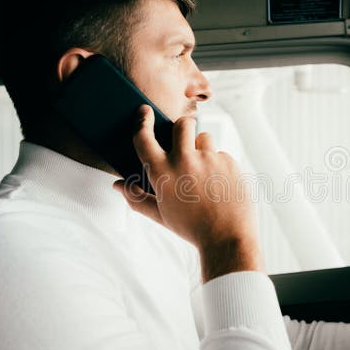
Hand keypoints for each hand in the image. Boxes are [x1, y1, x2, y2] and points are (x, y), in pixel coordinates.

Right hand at [113, 105, 262, 281]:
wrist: (227, 237)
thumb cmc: (191, 228)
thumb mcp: (160, 215)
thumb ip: (137, 198)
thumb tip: (119, 185)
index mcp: (162, 173)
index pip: (144, 137)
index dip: (142, 121)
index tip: (144, 112)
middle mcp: (184, 160)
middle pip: (182, 125)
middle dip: (181, 128)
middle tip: (183, 140)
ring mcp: (209, 159)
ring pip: (204, 138)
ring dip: (202, 149)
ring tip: (204, 173)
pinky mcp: (229, 162)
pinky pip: (221, 154)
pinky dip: (219, 165)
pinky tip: (220, 185)